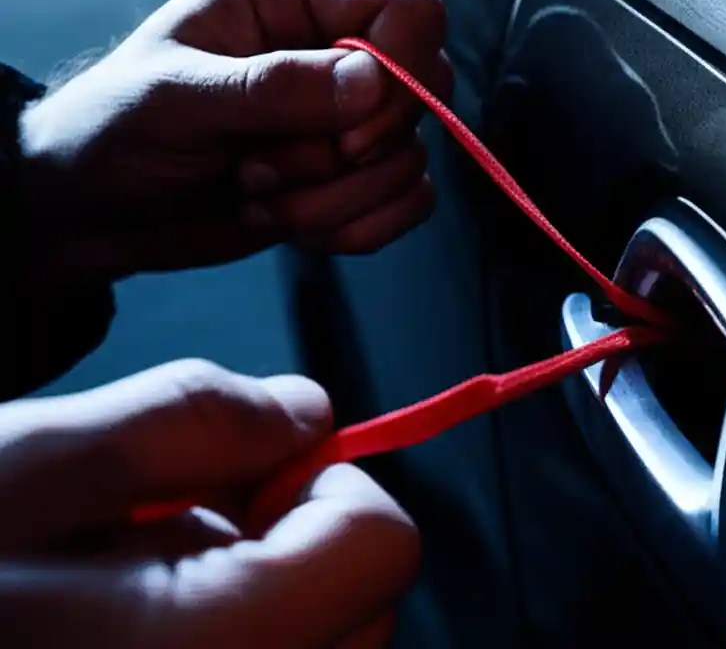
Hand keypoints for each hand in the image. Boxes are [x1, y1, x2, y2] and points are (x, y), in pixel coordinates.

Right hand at [0, 359, 418, 647]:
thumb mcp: (29, 464)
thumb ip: (192, 418)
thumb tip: (306, 411)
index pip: (380, 544)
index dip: (326, 481)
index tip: (244, 465)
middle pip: (365, 605)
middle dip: (294, 537)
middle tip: (168, 518)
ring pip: (321, 646)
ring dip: (257, 590)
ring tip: (122, 578)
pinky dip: (230, 637)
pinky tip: (121, 625)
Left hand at [16, 0, 451, 282]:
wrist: (101, 208)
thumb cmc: (117, 129)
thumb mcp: (178, 101)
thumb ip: (273, 88)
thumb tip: (372, 84)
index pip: (408, 12)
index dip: (397, 78)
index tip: (345, 139)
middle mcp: (338, 39)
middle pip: (426, 88)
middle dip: (349, 155)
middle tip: (264, 169)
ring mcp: (356, 108)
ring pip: (412, 159)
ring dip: (333, 200)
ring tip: (256, 194)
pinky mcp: (362, 170)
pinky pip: (410, 203)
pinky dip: (354, 228)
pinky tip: (290, 222)